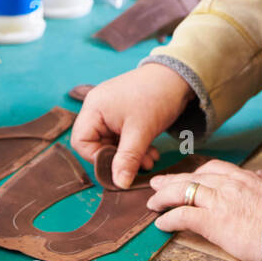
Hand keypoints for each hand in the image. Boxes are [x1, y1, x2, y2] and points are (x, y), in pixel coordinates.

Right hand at [71, 63, 195, 188]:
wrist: (180, 75)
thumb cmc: (157, 96)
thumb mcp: (141, 132)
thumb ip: (127, 159)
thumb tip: (119, 184)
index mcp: (94, 108)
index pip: (81, 142)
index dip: (97, 158)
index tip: (119, 166)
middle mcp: (98, 108)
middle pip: (97, 144)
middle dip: (119, 158)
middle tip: (140, 165)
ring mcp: (111, 110)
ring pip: (112, 142)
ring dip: (130, 155)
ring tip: (150, 160)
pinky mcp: (124, 113)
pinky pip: (122, 136)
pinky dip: (135, 146)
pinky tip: (151, 152)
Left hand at [146, 159, 261, 260]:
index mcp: (245, 178)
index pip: (215, 169)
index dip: (197, 173)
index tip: (188, 176)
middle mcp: (229, 185)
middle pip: (193, 177)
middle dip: (173, 180)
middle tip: (157, 182)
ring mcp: (219, 201)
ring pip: (183, 192)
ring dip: (164, 197)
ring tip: (152, 203)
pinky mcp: (213, 222)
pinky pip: (183, 216)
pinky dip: (169, 218)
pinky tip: (160, 224)